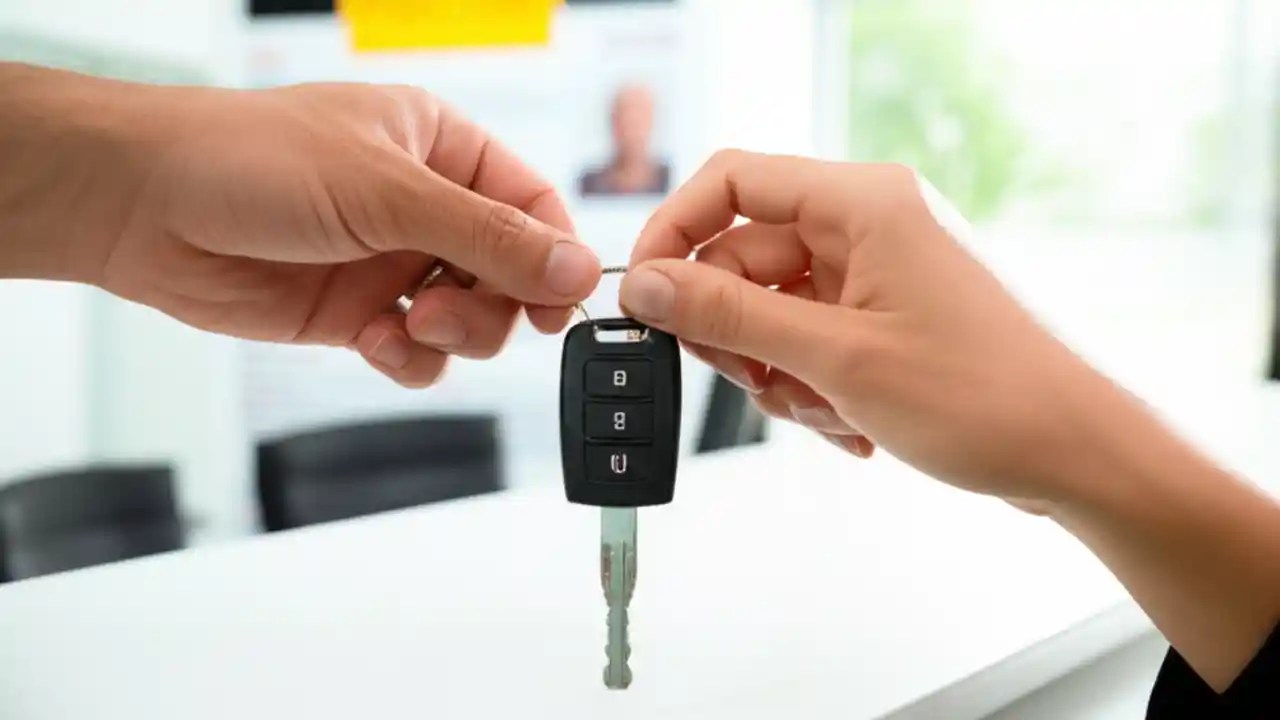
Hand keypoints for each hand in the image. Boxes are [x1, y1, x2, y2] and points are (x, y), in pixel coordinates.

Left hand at [3, 68, 600, 386]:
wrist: (143, 206)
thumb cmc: (251, 161)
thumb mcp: (388, 192)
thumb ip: (489, 238)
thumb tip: (577, 269)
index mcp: (440, 147)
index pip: (529, 205)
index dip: (553, 256)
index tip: (560, 303)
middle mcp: (421, 206)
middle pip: (507, 273)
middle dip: (493, 303)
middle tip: (453, 311)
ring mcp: (389, 263)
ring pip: (468, 319)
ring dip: (453, 334)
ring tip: (408, 324)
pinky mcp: (354, 313)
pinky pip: (417, 352)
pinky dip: (409, 359)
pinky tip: (374, 342)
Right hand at [622, 152, 1279, 692]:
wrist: (1078, 453)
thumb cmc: (988, 395)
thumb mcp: (835, 358)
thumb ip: (728, 317)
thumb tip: (646, 285)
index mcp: (864, 202)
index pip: (732, 182)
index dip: (674, 232)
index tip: (644, 294)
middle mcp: (871, 224)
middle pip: (747, 256)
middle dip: (737, 331)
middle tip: (754, 380)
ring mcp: (880, 272)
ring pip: (774, 308)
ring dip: (778, 371)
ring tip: (824, 411)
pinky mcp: (888, 315)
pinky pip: (812, 338)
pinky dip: (812, 384)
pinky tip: (850, 424)